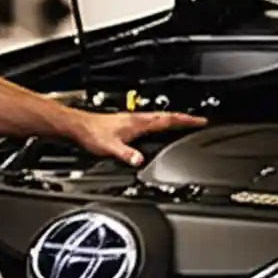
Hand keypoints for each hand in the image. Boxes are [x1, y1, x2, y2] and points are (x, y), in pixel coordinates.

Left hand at [72, 110, 207, 165]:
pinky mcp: (125, 124)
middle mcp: (136, 119)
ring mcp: (131, 121)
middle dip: (183, 119)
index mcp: (137, 123)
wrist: (77, 126)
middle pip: (165, 117)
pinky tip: (157, 129)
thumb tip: (140, 160)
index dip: (185, 121)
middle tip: (197, 120)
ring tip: (183, 123)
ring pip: (157, 118)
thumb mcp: (110, 147)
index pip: (167, 120)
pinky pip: (149, 122)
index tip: (200, 120)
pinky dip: (159, 124)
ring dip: (171, 120)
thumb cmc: (91, 134)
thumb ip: (126, 154)